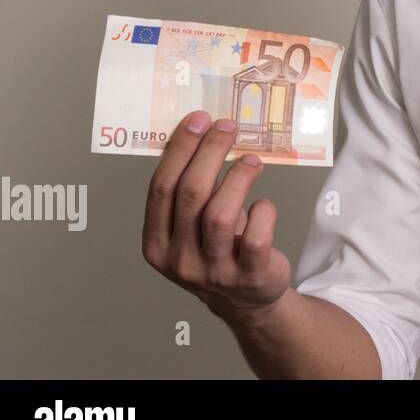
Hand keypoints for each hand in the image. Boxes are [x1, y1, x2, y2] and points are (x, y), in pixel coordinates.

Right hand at [142, 110, 291, 323]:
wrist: (246, 299)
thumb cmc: (216, 250)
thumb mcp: (189, 228)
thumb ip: (188, 192)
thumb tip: (201, 132)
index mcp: (156, 244)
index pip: (161, 188)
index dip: (180, 149)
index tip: (198, 120)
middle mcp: (180, 259)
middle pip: (190, 194)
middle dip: (210, 152)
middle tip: (228, 127)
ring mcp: (214, 270)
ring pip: (221, 213)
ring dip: (238, 177)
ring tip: (251, 160)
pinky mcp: (250, 275)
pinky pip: (257, 235)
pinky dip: (263, 210)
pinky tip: (263, 203)